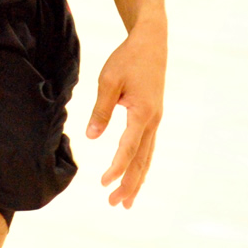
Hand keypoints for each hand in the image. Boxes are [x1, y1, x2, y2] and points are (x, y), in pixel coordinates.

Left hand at [86, 23, 165, 207]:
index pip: (128, 147)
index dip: (116, 167)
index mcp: (142, 112)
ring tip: (125, 201)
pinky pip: (147, 147)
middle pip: (141, 160)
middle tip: (116, 205)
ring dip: (136, 179)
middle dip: (129, 184)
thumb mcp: (109, 80)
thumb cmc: (128, 58)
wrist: (152, 42)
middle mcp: (153, 120)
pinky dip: (140, 165)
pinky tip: (135, 176)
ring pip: (146, 157)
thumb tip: (92, 136)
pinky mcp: (153, 116)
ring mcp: (155, 119)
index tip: (103, 183)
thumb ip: (101, 110)